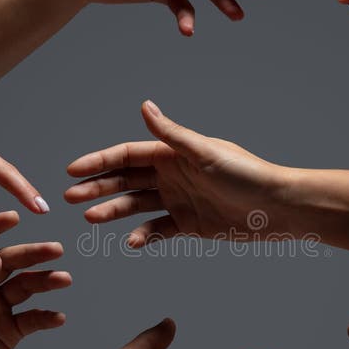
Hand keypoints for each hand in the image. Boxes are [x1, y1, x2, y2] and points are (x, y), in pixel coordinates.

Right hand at [65, 100, 288, 245]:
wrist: (278, 208)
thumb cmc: (247, 174)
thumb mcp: (206, 152)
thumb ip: (172, 134)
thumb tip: (144, 106)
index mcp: (173, 153)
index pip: (127, 155)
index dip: (99, 161)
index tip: (72, 171)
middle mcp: (172, 174)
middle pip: (126, 180)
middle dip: (97, 187)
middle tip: (70, 198)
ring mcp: (179, 200)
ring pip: (136, 205)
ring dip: (113, 211)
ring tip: (91, 219)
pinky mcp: (189, 224)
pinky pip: (158, 230)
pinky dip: (144, 235)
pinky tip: (133, 242)